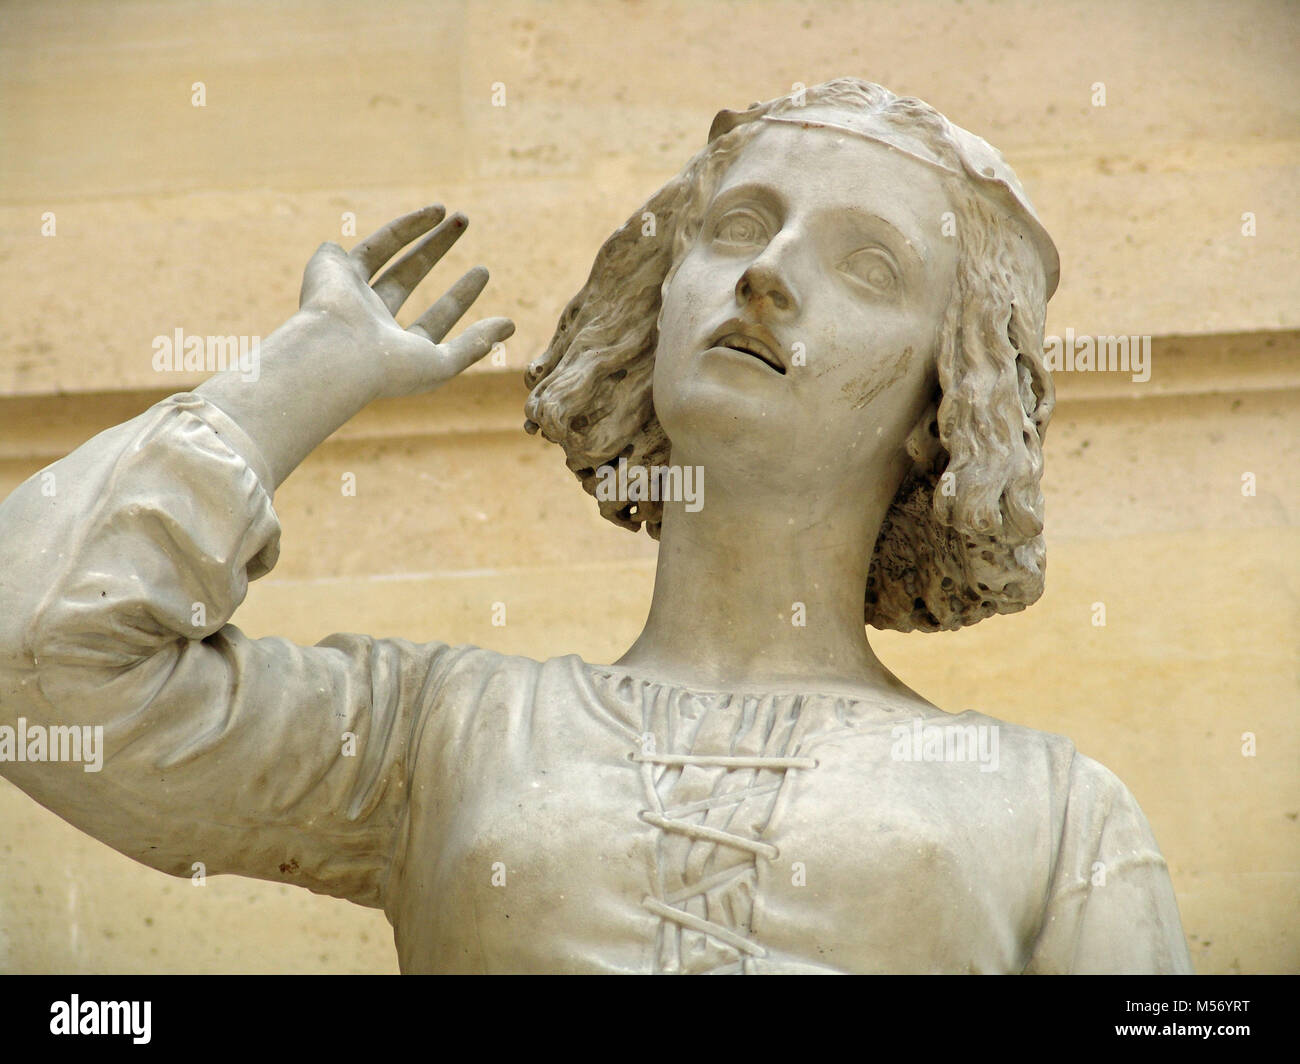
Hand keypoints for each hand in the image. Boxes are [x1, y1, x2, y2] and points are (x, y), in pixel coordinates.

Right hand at [197, 205, 514, 489]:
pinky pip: (372, 242)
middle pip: (409, 275)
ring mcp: (348, 291)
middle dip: (438, 249)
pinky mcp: (333, 267)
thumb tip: (511, 325)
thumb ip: (475, 344)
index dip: (460, 295)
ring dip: (421, 231)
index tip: (484, 270)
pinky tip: (427, 215)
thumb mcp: (442, 362)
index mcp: (392, 347)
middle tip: (465, 222)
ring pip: (390, 251)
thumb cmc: (388, 369)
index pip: (433, 317)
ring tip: (452, 211)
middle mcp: (369, 318)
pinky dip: (401, 228)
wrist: (333, 353)